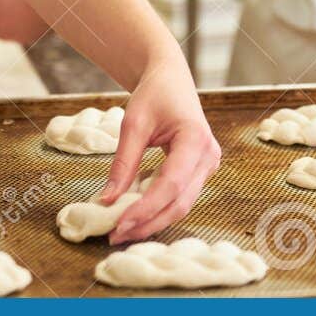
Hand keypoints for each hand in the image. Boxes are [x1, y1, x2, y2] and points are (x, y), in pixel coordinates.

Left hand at [100, 57, 220, 243]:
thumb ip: (122, 164)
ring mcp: (208, 166)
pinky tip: (136, 216)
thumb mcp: (133, 124)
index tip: (119, 223)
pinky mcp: (200, 171)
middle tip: (116, 236)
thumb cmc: (154, 94)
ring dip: (152, 220)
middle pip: (179, 202)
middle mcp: (209, 157)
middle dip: (148, 223)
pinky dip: (158, 209)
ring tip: (122, 230)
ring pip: (181, 205)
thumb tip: (106, 200)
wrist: (170, 79)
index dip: (145, 208)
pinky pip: (180, 197)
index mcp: (196, 139)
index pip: (171, 184)